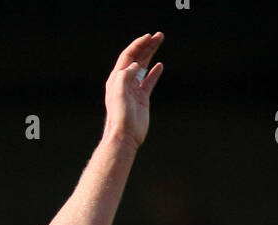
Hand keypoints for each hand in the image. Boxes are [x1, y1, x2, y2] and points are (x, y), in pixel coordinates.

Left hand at [104, 32, 163, 147]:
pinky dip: (154, 72)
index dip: (138, 45)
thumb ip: (126, 74)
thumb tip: (136, 65)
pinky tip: (159, 66)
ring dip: (151, 54)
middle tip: (159, 36)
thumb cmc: (120, 115)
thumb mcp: (119, 91)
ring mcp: (133, 90)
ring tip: (160, 43)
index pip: (128, 56)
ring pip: (143, 67)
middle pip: (137, 58)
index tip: (149, 37)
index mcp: (117, 78)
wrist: (125, 136)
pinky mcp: (141, 99)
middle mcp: (124, 82)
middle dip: (147, 46)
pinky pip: (148, 81)